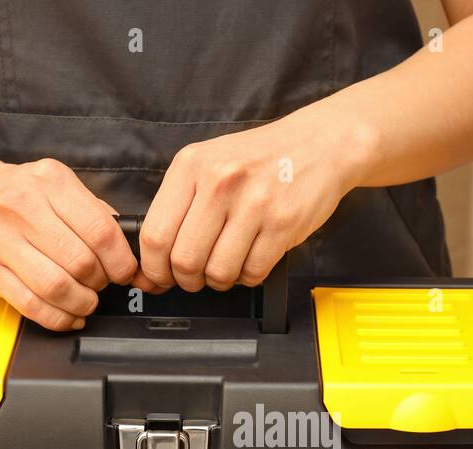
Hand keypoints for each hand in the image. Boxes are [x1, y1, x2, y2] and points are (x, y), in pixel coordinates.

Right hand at [0, 158, 137, 329]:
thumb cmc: (18, 192)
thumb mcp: (57, 183)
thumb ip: (91, 210)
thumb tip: (124, 246)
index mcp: (50, 183)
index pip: (100, 230)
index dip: (121, 261)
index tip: (125, 271)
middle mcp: (24, 209)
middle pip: (80, 262)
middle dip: (101, 282)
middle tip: (102, 283)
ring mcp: (3, 241)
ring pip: (56, 287)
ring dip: (82, 302)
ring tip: (87, 300)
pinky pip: (31, 305)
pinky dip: (58, 318)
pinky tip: (69, 315)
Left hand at [132, 113, 376, 292]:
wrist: (319, 143)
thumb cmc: (262, 158)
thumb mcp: (209, 163)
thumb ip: (180, 206)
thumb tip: (152, 260)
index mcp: (192, 165)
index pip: (155, 234)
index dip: (153, 268)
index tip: (157, 278)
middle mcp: (220, 182)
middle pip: (184, 260)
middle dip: (186, 280)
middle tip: (194, 277)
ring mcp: (254, 204)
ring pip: (218, 272)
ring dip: (219, 281)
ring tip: (226, 266)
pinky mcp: (283, 224)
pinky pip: (253, 272)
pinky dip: (248, 277)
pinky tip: (250, 259)